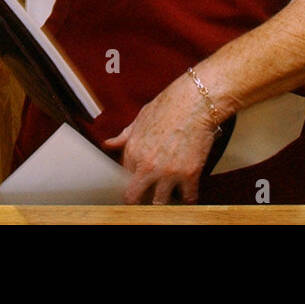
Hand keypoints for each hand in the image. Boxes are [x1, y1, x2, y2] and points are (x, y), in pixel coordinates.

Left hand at [104, 74, 220, 204]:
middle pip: (135, 198)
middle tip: (147, 197)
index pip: (124, 179)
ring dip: (164, 200)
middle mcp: (148, 165)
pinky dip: (189, 198)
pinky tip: (188, 195)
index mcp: (133, 152)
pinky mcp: (189, 174)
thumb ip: (124, 136)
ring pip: (160, 202)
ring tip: (168, 196)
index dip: (131, 183)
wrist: (195, 101)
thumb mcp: (140, 119)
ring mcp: (169, 172)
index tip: (138, 185)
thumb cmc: (169, 105)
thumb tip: (109, 143)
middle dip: (140, 201)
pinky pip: (188, 197)